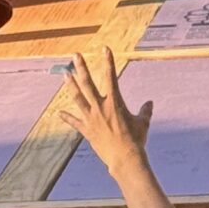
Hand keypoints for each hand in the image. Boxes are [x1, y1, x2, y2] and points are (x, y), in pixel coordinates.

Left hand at [63, 45, 151, 178]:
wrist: (124, 158)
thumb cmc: (136, 140)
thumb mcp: (143, 123)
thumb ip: (145, 111)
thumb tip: (149, 103)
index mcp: (115, 102)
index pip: (111, 76)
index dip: (108, 61)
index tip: (104, 48)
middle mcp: (100, 107)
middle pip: (87, 83)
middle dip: (81, 68)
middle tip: (75, 56)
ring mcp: (91, 118)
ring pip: (77, 98)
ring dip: (70, 85)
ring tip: (64, 74)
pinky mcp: (87, 130)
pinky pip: (75, 122)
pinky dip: (67, 117)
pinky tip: (59, 113)